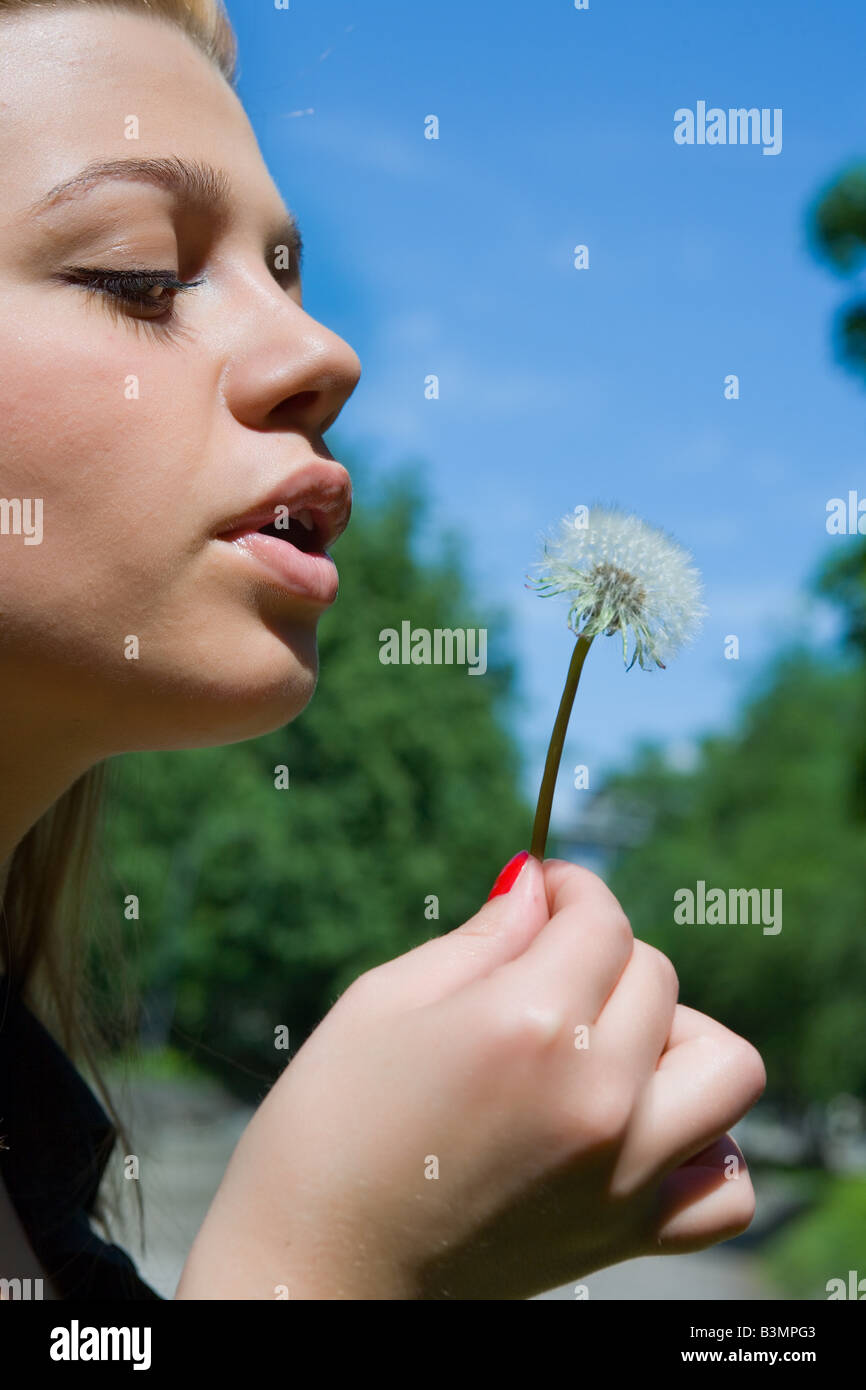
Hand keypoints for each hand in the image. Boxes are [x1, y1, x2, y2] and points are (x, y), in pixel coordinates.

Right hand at [176, 855, 764, 1298]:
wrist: (314, 1270)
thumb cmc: (327, 1127)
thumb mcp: (383, 1001)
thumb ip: (481, 938)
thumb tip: (536, 885)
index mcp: (529, 1024)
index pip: (602, 920)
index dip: (572, 890)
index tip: (545, 894)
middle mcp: (596, 1095)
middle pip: (657, 977)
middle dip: (604, 953)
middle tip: (545, 969)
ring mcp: (623, 1172)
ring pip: (724, 1065)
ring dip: (676, 1035)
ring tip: (608, 1044)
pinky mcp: (626, 1234)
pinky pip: (724, 1185)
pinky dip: (705, 1146)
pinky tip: (643, 1127)